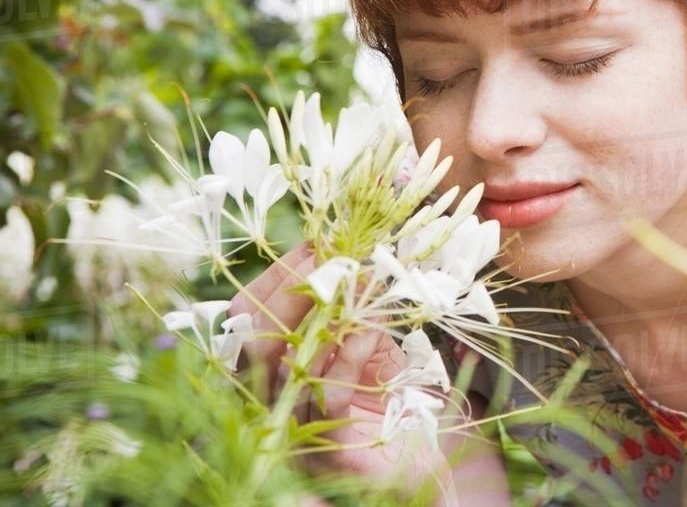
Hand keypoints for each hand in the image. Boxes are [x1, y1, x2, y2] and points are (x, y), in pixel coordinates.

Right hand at [227, 242, 457, 500]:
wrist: (412, 471)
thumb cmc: (384, 406)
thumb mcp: (368, 349)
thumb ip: (357, 314)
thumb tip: (360, 264)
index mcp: (270, 373)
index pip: (246, 318)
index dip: (274, 277)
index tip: (312, 244)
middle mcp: (269, 401)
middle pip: (251, 337)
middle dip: (289, 288)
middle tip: (331, 258)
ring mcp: (292, 426)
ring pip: (283, 363)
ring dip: (323, 314)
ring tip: (355, 282)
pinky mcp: (326, 446)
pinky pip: (326, 391)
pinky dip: (347, 353)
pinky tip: (367, 331)